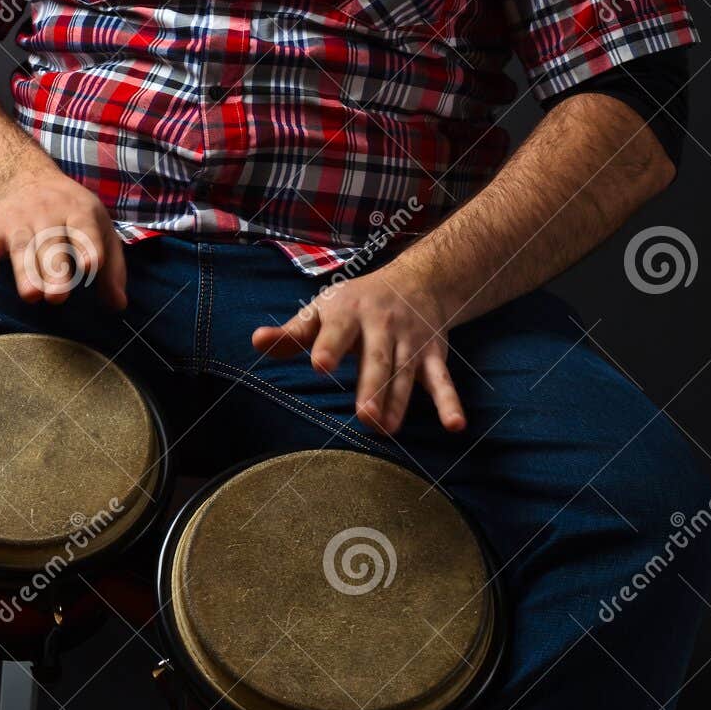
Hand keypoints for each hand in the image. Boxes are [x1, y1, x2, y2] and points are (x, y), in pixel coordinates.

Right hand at [0, 169, 127, 308]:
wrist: (24, 177)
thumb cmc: (71, 215)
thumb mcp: (98, 230)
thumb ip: (111, 269)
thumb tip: (117, 306)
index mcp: (79, 212)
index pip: (85, 229)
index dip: (89, 246)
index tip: (92, 266)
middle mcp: (48, 214)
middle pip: (52, 244)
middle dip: (55, 270)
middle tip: (58, 297)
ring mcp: (19, 221)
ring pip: (23, 248)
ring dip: (25, 272)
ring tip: (31, 296)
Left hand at [251, 266, 465, 437]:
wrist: (418, 280)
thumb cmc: (355, 302)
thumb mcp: (322, 309)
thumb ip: (291, 333)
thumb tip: (255, 342)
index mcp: (349, 312)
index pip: (338, 330)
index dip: (329, 345)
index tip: (319, 365)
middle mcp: (383, 326)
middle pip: (377, 359)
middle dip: (371, 386)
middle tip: (363, 415)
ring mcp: (411, 342)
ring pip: (405, 375)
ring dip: (398, 402)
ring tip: (386, 429)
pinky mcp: (433, 357)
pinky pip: (442, 382)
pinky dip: (450, 403)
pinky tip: (455, 426)